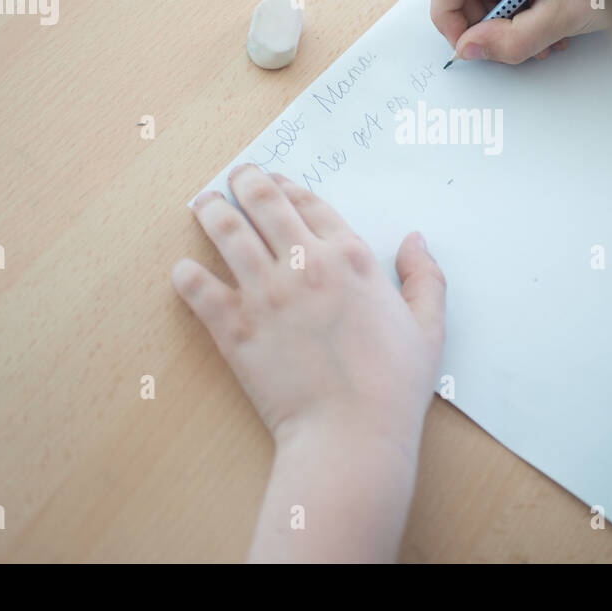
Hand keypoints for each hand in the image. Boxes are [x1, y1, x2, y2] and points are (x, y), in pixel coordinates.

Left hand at [172, 165, 446, 458]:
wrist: (352, 432)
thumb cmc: (394, 385)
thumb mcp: (428, 326)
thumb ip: (425, 277)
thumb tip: (416, 240)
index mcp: (351, 257)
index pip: (310, 203)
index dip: (289, 186)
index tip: (276, 182)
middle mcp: (304, 264)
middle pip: (264, 202)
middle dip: (245, 181)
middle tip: (235, 177)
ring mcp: (265, 293)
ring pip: (226, 232)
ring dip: (211, 210)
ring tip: (204, 203)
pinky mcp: (234, 327)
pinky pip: (198, 288)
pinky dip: (185, 275)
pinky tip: (183, 270)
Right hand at [431, 0, 608, 63]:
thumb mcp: (562, 17)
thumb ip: (512, 40)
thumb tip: (469, 49)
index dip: (450, 19)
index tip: (467, 49)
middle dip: (485, 25)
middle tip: (514, 49)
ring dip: (505, 25)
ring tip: (541, 43)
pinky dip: (518, 15)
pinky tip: (547, 29)